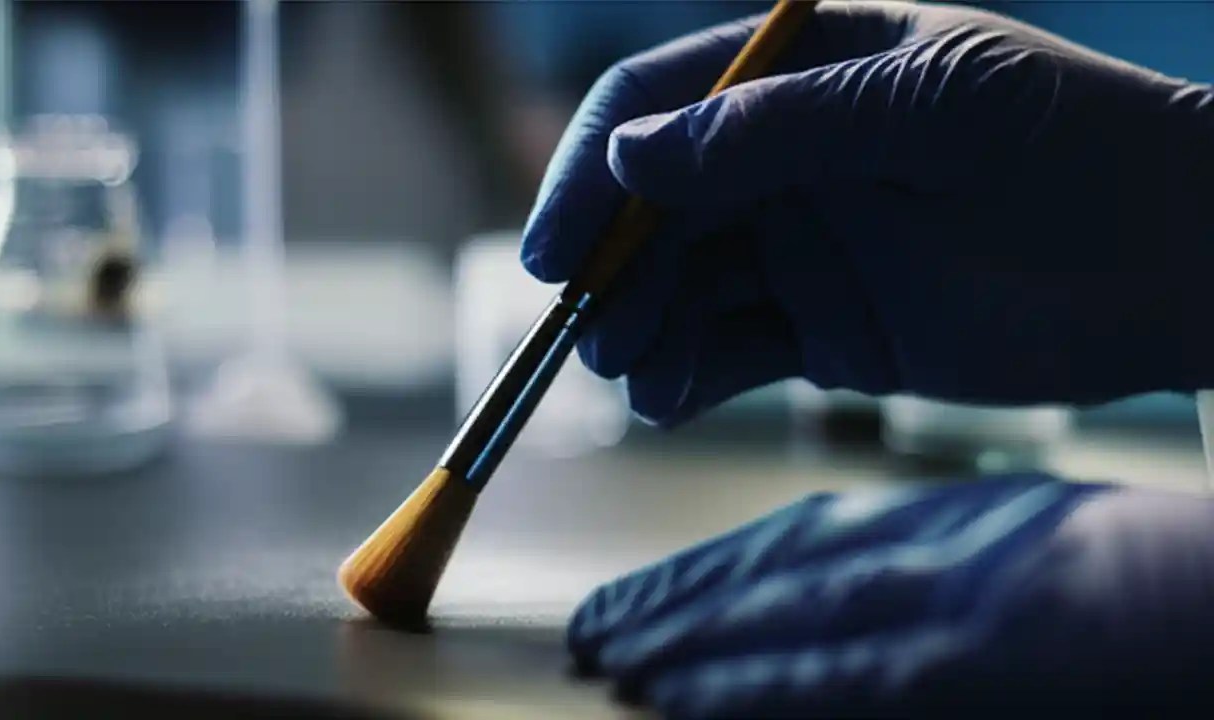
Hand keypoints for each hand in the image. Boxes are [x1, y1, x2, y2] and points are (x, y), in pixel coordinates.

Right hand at [520, 0, 1213, 426]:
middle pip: (654, 208)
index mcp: (804, 70)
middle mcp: (786, 155)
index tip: (554, 251)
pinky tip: (671, 400)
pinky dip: (689, 377)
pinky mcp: (825, 328)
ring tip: (638, 379)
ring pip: (682, 287)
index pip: (659, 103)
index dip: (590, 172)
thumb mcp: (929, 111)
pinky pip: (731, 351)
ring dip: (642, 332)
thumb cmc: (1075, 151)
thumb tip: (633, 154)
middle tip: (598, 340)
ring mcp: (803, 244)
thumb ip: (779, 129)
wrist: (1177, 267)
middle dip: (614, 273)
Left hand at [568, 475, 1213, 716]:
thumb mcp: (996, 537)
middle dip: (664, 606)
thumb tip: (818, 595)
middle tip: (584, 635)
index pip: (777, 543)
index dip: (692, 572)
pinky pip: (824, 679)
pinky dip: (744, 687)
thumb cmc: (1118, 571)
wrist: (1205, 594)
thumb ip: (908, 560)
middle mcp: (908, 549)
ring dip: (679, 644)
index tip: (629, 598)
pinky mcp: (949, 663)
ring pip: (772, 621)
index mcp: (921, 517)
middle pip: (756, 577)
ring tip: (605, 664)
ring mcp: (925, 607)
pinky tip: (678, 699)